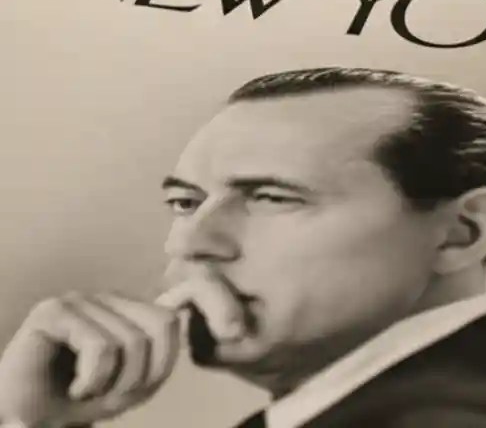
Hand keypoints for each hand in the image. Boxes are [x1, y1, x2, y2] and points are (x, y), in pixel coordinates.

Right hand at [0, 270, 244, 427]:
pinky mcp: (54, 312)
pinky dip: (92, 381)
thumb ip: (164, 358)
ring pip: (132, 342)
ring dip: (112, 385)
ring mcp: (83, 300)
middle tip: (115, 395)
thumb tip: (227, 333)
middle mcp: (112, 298)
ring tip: (88, 392)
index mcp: (135, 310)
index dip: (216, 301)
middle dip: (145, 375)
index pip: (190, 291)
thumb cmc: (81, 401)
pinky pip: (100, 346)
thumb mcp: (136, 383)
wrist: (29, 417)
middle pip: (163, 326)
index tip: (235, 331)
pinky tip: (74, 388)